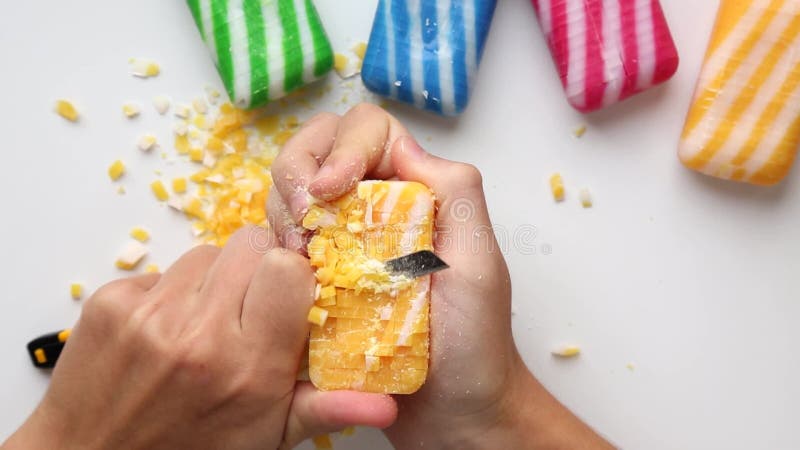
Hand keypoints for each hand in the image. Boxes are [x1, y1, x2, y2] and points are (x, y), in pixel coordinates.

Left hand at [3, 226, 395, 449]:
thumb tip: (386, 406)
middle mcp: (201, 336)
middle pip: (250, 243)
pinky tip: (166, 330)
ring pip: (206, 251)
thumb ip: (327, 409)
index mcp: (251, 368)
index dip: (293, 274)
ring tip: (205, 322)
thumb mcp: (268, 436)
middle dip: (257, 266)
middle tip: (249, 304)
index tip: (288, 295)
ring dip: (214, 278)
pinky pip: (161, 268)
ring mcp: (151, 316)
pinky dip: (170, 291)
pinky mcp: (111, 303)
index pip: (289, 268)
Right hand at [269, 104, 612, 448]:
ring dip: (283, 214)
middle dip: (297, 174)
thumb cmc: (475, 345)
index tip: (329, 191)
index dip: (340, 148)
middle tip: (303, 222)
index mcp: (414, 193)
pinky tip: (288, 278)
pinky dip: (272, 253)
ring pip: (290, 196)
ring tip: (299, 257)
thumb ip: (456, 191)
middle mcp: (374, 210)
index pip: (366, 132)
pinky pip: (279, 249)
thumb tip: (400, 147)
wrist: (453, 415)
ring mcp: (341, 247)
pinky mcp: (317, 284)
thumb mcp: (479, 261)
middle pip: (317, 153)